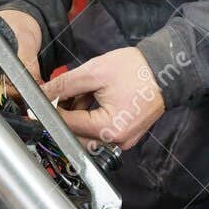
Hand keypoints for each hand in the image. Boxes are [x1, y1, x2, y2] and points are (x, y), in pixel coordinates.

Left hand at [41, 46, 165, 149]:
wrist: (166, 69)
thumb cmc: (137, 69)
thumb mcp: (94, 72)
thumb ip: (64, 85)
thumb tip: (43, 93)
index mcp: (109, 128)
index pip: (68, 125)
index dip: (52, 111)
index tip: (42, 101)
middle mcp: (117, 140)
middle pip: (77, 134)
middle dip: (66, 113)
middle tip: (63, 93)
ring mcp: (124, 140)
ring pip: (88, 133)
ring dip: (79, 115)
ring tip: (83, 92)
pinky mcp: (127, 134)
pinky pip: (101, 131)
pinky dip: (92, 117)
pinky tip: (93, 98)